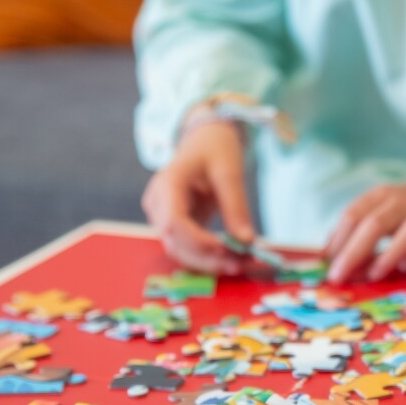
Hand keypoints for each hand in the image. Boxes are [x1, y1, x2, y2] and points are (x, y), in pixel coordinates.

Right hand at [141, 120, 254, 273]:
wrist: (203, 140)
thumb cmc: (214, 149)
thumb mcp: (229, 172)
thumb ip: (236, 207)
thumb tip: (247, 242)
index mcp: (167, 184)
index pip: (174, 223)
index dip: (199, 242)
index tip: (229, 251)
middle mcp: (158, 204)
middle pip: (175, 242)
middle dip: (208, 258)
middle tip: (241, 264)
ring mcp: (162, 217)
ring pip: (179, 251)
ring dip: (209, 263)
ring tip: (240, 263)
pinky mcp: (173, 226)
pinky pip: (186, 248)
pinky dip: (207, 257)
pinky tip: (231, 259)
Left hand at [324, 183, 405, 283]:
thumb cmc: (402, 214)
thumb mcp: (377, 211)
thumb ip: (353, 232)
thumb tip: (325, 257)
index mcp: (382, 196)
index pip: (354, 215)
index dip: (338, 241)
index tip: (327, 265)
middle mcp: (405, 203)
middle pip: (376, 224)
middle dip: (354, 253)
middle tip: (339, 277)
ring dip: (389, 255)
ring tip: (374, 274)